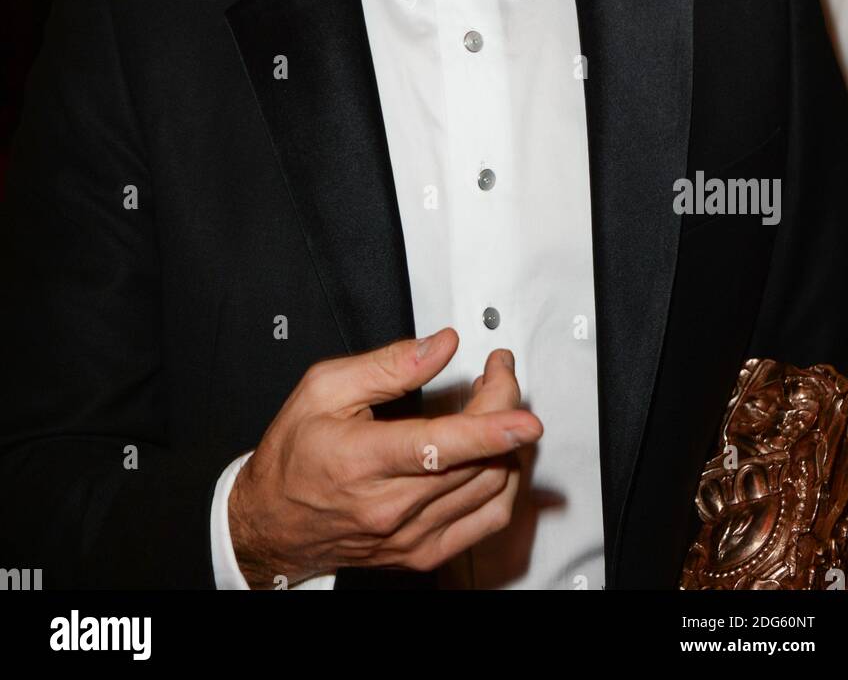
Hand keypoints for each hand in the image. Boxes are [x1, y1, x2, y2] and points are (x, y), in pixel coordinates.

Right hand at [227, 328, 541, 587]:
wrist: (271, 523)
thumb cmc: (294, 456)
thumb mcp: (324, 389)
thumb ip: (388, 365)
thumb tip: (440, 347)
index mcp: (362, 461)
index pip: (439, 448)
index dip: (488, 430)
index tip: (523, 416)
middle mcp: (390, 506)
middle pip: (475, 460)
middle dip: (501, 406)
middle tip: (497, 373)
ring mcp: (410, 535)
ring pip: (489, 489)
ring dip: (506, 443)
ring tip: (493, 405)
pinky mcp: (422, 552)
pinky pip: (485, 523)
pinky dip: (504, 484)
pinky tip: (498, 455)